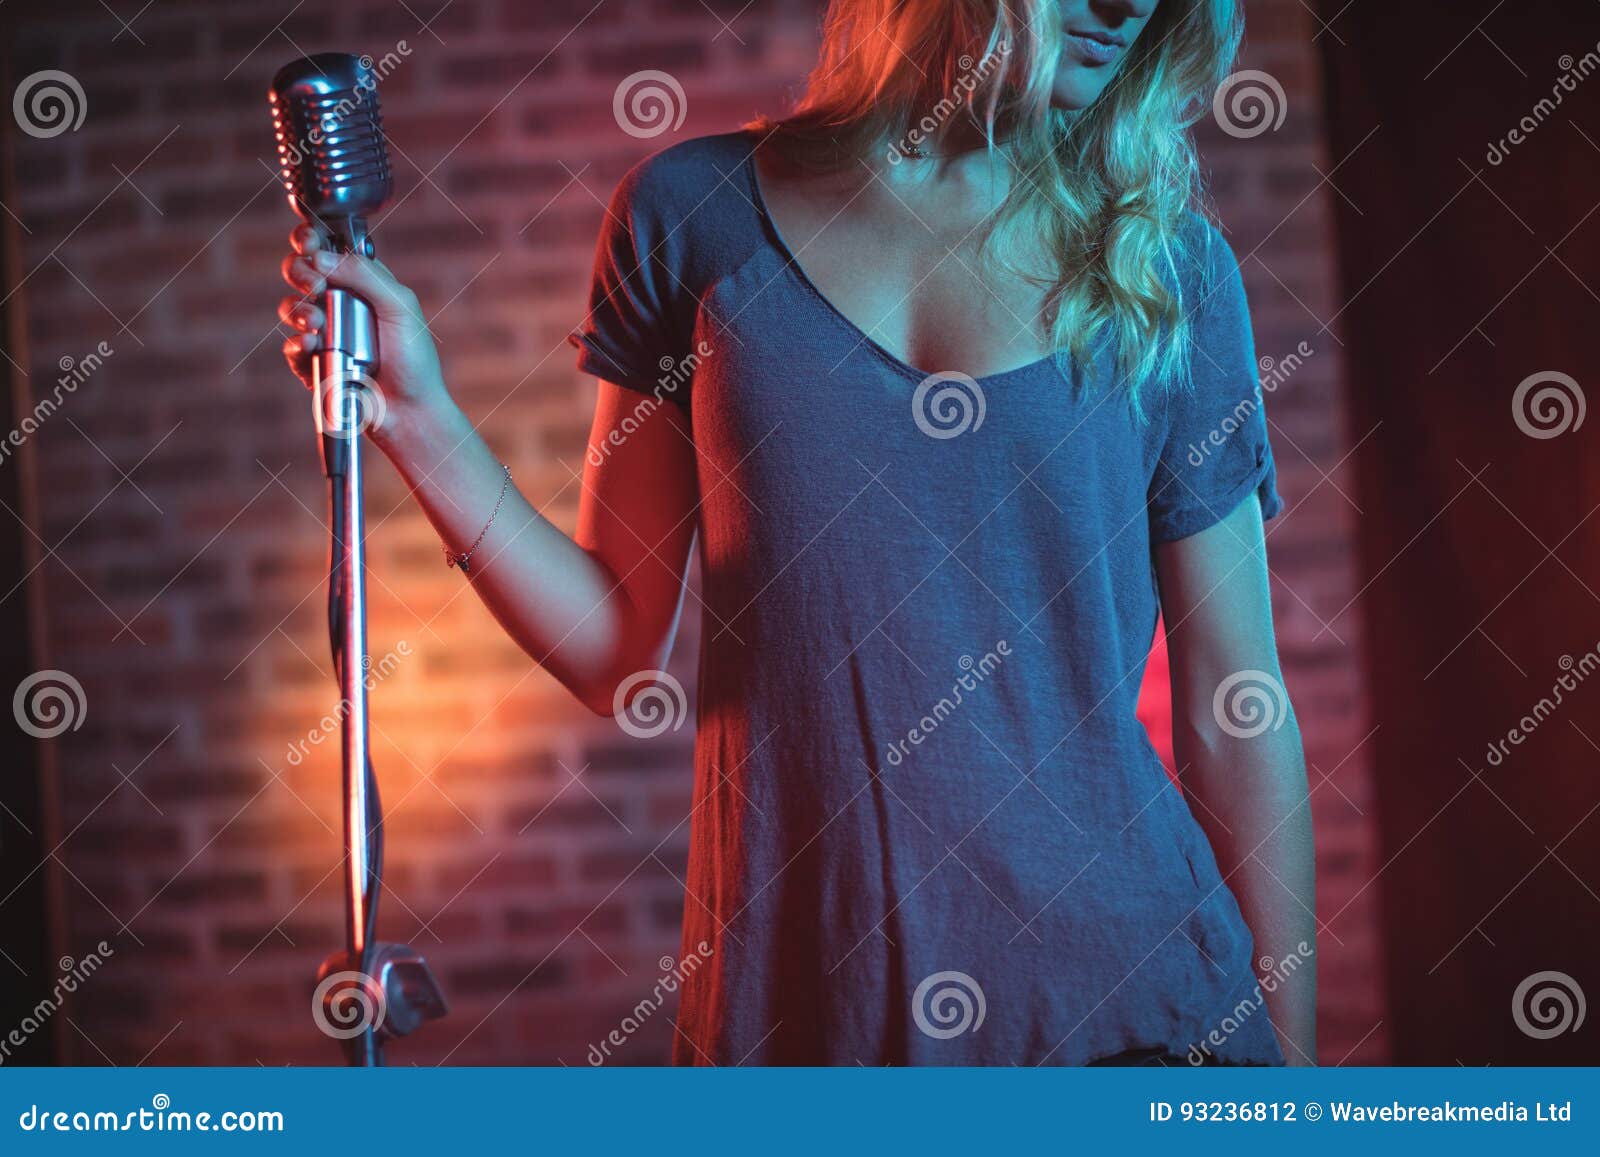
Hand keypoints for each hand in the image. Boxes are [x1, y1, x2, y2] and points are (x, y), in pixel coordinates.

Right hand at [278, 223, 449, 444]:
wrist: (409, 411)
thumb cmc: (414, 360)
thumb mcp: (399, 307)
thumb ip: (365, 276)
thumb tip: (321, 257)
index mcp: (365, 285)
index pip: (329, 250)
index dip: (311, 241)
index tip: (310, 245)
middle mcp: (342, 305)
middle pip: (301, 272)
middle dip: (299, 272)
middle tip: (315, 286)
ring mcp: (327, 334)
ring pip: (291, 307)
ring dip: (297, 309)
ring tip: (316, 324)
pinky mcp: (316, 363)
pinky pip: (292, 347)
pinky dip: (298, 344)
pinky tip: (313, 347)